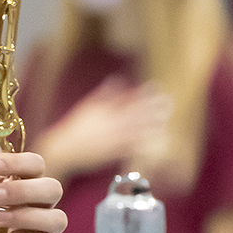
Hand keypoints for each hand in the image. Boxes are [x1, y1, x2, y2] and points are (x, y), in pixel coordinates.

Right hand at [34, 78, 170, 179]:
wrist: (64, 148)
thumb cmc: (76, 126)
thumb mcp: (88, 106)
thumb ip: (105, 94)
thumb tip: (117, 79)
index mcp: (105, 112)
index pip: (127, 100)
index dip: (143, 94)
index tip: (155, 87)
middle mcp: (111, 125)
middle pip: (135, 115)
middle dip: (152, 109)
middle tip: (168, 103)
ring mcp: (112, 139)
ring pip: (135, 131)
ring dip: (151, 126)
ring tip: (164, 120)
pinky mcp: (112, 153)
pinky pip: (130, 148)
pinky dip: (142, 144)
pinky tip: (152, 142)